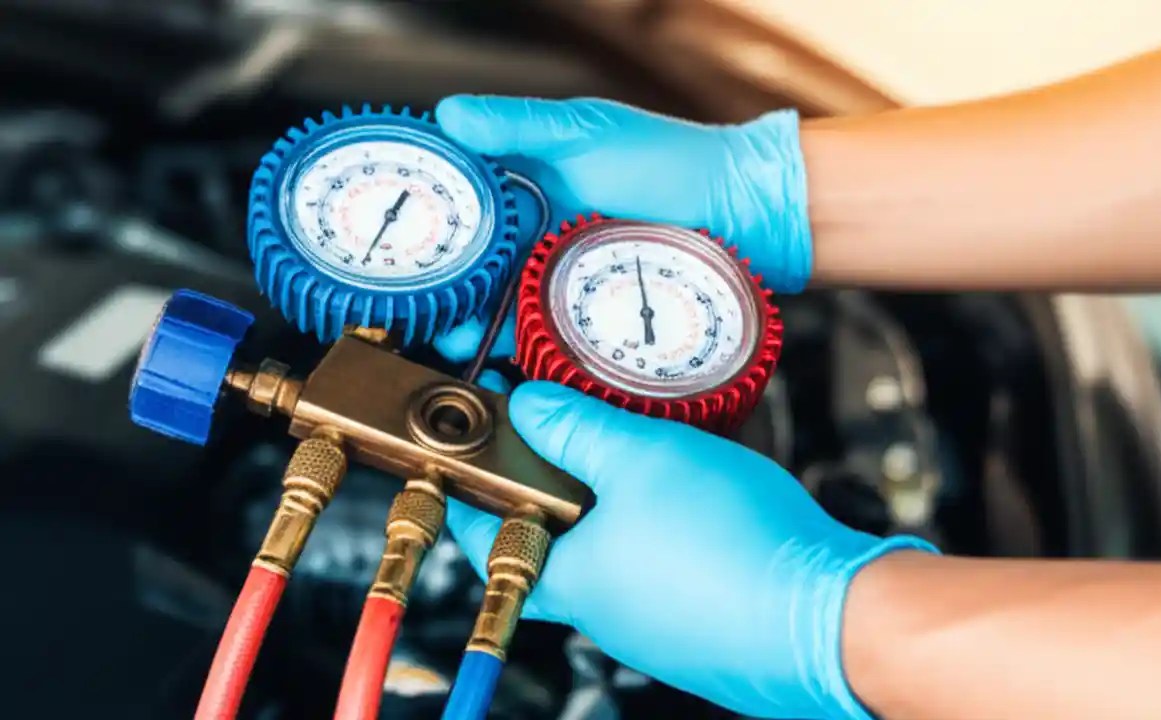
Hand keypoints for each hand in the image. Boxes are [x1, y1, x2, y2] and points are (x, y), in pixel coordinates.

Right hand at [433, 95, 810, 363]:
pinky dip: (529, 356)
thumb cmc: (670, 161)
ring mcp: (570, 284)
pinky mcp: (599, 321)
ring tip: (463, 347)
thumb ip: (518, 125)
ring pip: (510, 314)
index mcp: (529, 195)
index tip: (401, 261)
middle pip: (478, 277)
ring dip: (481, 334)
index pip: (463, 220)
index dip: (429, 241)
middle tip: (432, 319)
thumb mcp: (585, 133)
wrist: (743, 211)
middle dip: (449, 302)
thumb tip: (450, 116)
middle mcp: (543, 242)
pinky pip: (556, 342)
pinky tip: (512, 367)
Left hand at [447, 382, 932, 718]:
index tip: (471, 456)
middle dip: (563, 491)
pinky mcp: (706, 630)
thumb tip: (526, 407)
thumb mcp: (643, 456)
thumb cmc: (735, 545)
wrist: (835, 619)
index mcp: (572, 578)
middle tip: (580, 441)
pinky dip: (674, 536)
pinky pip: (671, 574)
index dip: (474, 491)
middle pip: (559, 544)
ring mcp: (659, 629)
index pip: (487, 539)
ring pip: (620, 557)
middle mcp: (607, 615)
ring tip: (659, 464)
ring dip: (626, 511)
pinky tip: (710, 508)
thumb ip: (577, 427)